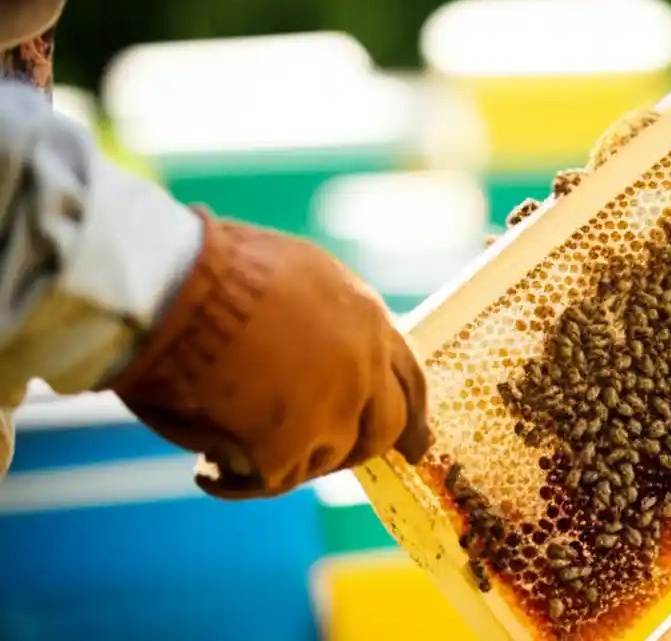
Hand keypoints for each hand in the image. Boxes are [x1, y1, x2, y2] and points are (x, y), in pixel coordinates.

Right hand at [106, 210, 429, 499]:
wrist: (173, 285)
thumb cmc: (213, 270)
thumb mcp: (299, 277)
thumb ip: (329, 321)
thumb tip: (328, 354)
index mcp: (369, 320)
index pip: (409, 380)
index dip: (411, 414)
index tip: (416, 443)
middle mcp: (364, 368)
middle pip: (382, 430)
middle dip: (354, 449)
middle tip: (317, 458)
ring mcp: (332, 412)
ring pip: (325, 459)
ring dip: (287, 458)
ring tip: (232, 439)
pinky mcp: (289, 448)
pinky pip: (271, 481)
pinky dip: (237, 480)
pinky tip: (207, 467)